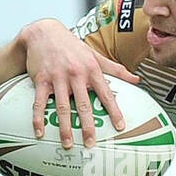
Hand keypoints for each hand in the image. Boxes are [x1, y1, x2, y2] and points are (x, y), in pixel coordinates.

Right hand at [22, 20, 141, 149]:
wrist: (44, 32)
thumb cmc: (72, 46)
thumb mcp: (95, 55)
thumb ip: (115, 69)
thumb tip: (137, 79)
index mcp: (91, 69)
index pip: (106, 93)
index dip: (114, 111)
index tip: (120, 126)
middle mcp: (75, 74)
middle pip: (83, 104)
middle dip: (88, 126)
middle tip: (91, 143)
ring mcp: (57, 77)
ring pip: (62, 106)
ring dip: (65, 127)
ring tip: (68, 143)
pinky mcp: (41, 79)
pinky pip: (40, 102)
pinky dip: (38, 118)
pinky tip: (40, 132)